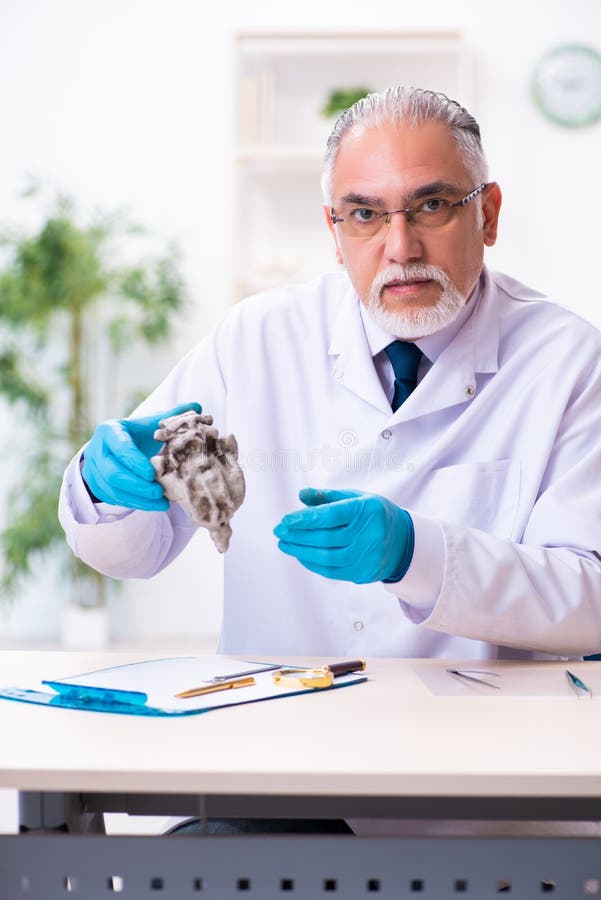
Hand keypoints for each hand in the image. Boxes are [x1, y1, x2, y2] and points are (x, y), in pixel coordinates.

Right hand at [82, 402, 201, 509]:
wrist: (112, 450)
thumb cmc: (135, 435)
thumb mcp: (149, 424)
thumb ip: (170, 417)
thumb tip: (197, 406)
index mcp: (110, 432)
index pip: (119, 447)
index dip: (134, 461)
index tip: (151, 473)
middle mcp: (98, 452)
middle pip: (113, 473)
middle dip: (137, 485)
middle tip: (159, 491)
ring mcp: (96, 472)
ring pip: (114, 490)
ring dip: (139, 498)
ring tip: (161, 501)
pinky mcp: (100, 488)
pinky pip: (117, 500)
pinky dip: (137, 504)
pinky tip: (155, 505)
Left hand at [274, 487, 413, 583]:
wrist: (402, 541)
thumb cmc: (373, 515)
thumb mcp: (356, 498)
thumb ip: (328, 497)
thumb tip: (302, 494)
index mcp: (368, 510)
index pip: (331, 515)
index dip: (305, 519)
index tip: (285, 521)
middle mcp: (371, 534)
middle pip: (325, 538)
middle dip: (297, 535)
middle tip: (279, 532)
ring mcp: (368, 556)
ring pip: (326, 557)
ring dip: (300, 551)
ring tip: (284, 544)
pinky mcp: (363, 573)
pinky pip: (331, 571)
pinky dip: (312, 563)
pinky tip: (300, 555)